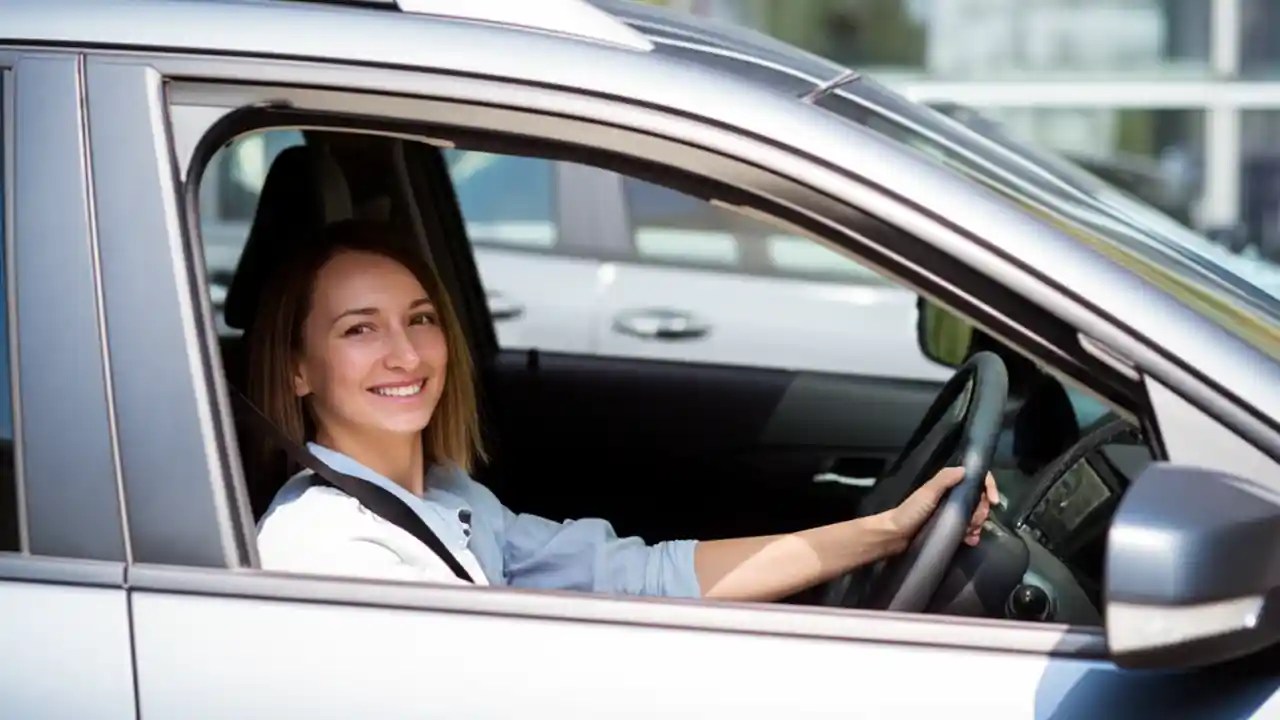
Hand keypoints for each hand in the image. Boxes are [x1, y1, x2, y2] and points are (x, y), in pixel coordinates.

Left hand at [883, 467, 998, 550]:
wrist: (894, 537)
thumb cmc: (909, 513)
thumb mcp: (927, 493)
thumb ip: (944, 480)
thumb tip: (965, 470)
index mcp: (948, 486)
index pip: (976, 480)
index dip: (989, 487)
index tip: (994, 501)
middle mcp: (952, 498)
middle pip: (979, 500)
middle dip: (982, 511)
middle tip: (974, 521)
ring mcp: (951, 515)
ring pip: (976, 516)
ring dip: (978, 525)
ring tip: (970, 533)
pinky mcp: (949, 530)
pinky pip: (968, 531)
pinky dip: (972, 535)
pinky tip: (970, 540)